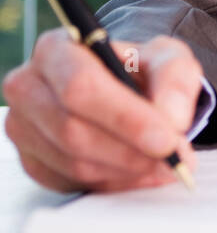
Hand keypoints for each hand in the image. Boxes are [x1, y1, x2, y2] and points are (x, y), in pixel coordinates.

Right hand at [2, 28, 201, 193]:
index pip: (81, 87)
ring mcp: (24, 128)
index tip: (166, 140)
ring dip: (126, 170)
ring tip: (163, 165)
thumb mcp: (167, 59)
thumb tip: (172, 120)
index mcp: (55, 49)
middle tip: (172, 159)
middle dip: (129, 151)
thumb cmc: (138, 70)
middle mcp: (29, 87)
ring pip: (73, 162)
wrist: (122, 91)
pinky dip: (113, 183)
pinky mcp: (32, 161)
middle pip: (73, 131)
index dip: (125, 118)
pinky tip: (140, 173)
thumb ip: (175, 80)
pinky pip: (70, 183)